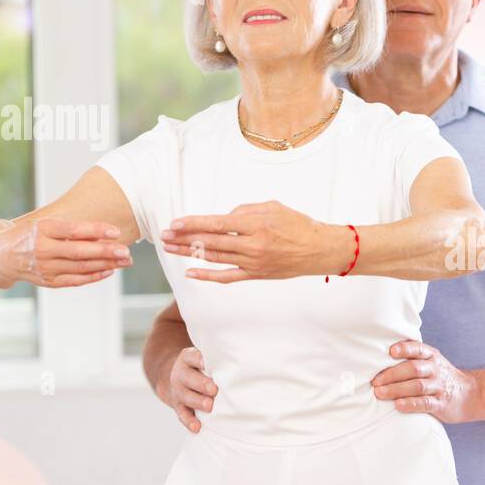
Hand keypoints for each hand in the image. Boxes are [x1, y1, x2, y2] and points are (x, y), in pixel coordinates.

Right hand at [0, 218, 130, 288]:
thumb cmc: (29, 234)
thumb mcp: (43, 224)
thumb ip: (68, 229)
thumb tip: (103, 231)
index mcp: (42, 230)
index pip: (73, 230)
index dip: (95, 230)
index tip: (116, 231)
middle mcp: (42, 249)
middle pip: (80, 252)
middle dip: (106, 252)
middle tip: (126, 251)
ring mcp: (45, 267)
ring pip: (80, 267)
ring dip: (106, 265)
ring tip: (125, 260)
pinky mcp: (47, 281)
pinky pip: (75, 280)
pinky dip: (93, 276)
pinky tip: (109, 271)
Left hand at [160, 201, 344, 282]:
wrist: (321, 250)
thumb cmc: (298, 224)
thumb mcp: (273, 207)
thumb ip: (245, 210)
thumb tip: (223, 218)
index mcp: (256, 225)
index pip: (217, 223)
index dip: (193, 224)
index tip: (175, 223)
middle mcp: (252, 245)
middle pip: (211, 241)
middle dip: (184, 238)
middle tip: (163, 235)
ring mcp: (253, 262)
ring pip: (215, 258)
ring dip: (189, 253)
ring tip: (170, 249)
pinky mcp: (256, 275)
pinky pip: (228, 277)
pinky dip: (208, 276)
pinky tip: (191, 272)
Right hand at [163, 346, 216, 433]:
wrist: (173, 375)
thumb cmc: (198, 366)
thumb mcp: (202, 356)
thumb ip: (216, 359)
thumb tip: (243, 360)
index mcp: (187, 359)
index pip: (191, 357)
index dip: (198, 359)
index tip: (206, 363)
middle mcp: (181, 374)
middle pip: (188, 378)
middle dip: (201, 384)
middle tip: (214, 389)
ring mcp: (178, 390)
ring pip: (185, 396)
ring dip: (197, 401)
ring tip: (209, 406)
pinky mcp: (178, 405)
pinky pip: (182, 414)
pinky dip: (189, 421)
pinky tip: (197, 427)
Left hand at [370, 340, 483, 423]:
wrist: (471, 394)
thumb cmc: (441, 377)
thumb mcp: (432, 362)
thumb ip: (412, 358)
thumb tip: (379, 357)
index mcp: (431, 356)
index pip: (417, 348)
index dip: (404, 349)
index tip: (390, 352)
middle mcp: (435, 369)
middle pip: (413, 368)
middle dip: (392, 374)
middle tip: (375, 381)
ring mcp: (439, 386)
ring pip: (417, 386)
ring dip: (396, 389)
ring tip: (380, 393)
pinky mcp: (442, 403)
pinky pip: (425, 403)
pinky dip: (411, 404)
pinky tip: (398, 405)